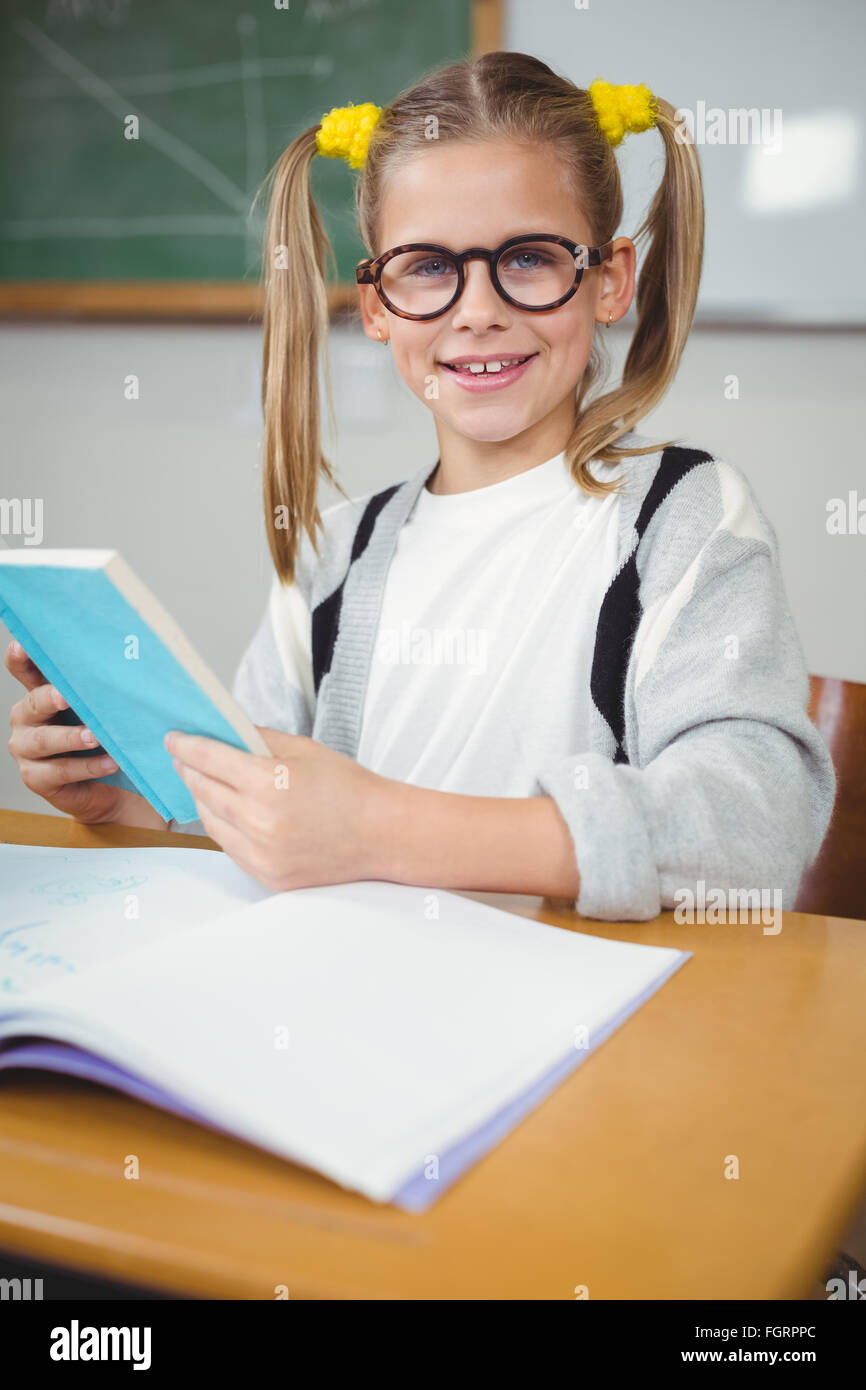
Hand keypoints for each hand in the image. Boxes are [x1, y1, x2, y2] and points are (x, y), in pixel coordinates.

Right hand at [5, 638, 124, 823]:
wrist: (107, 785)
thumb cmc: (101, 737)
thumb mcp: (98, 709)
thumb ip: (97, 690)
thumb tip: (123, 666)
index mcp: (38, 694)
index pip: (22, 670)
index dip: (20, 658)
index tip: (23, 646)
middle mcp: (25, 718)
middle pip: (33, 704)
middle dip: (50, 698)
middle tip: (67, 696)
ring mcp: (25, 748)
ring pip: (45, 740)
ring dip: (72, 738)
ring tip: (96, 736)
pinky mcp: (35, 777)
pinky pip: (61, 771)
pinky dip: (88, 767)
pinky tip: (111, 763)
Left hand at [164, 726, 391, 890]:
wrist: (381, 834)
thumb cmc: (348, 788)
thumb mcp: (303, 750)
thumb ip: (259, 739)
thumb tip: (226, 732)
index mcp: (268, 783)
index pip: (210, 759)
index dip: (186, 746)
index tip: (173, 739)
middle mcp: (259, 821)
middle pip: (203, 791)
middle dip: (188, 770)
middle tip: (182, 758)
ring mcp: (262, 853)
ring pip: (211, 823)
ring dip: (201, 800)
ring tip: (200, 783)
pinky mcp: (267, 875)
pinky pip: (230, 848)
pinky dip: (222, 827)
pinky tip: (224, 812)